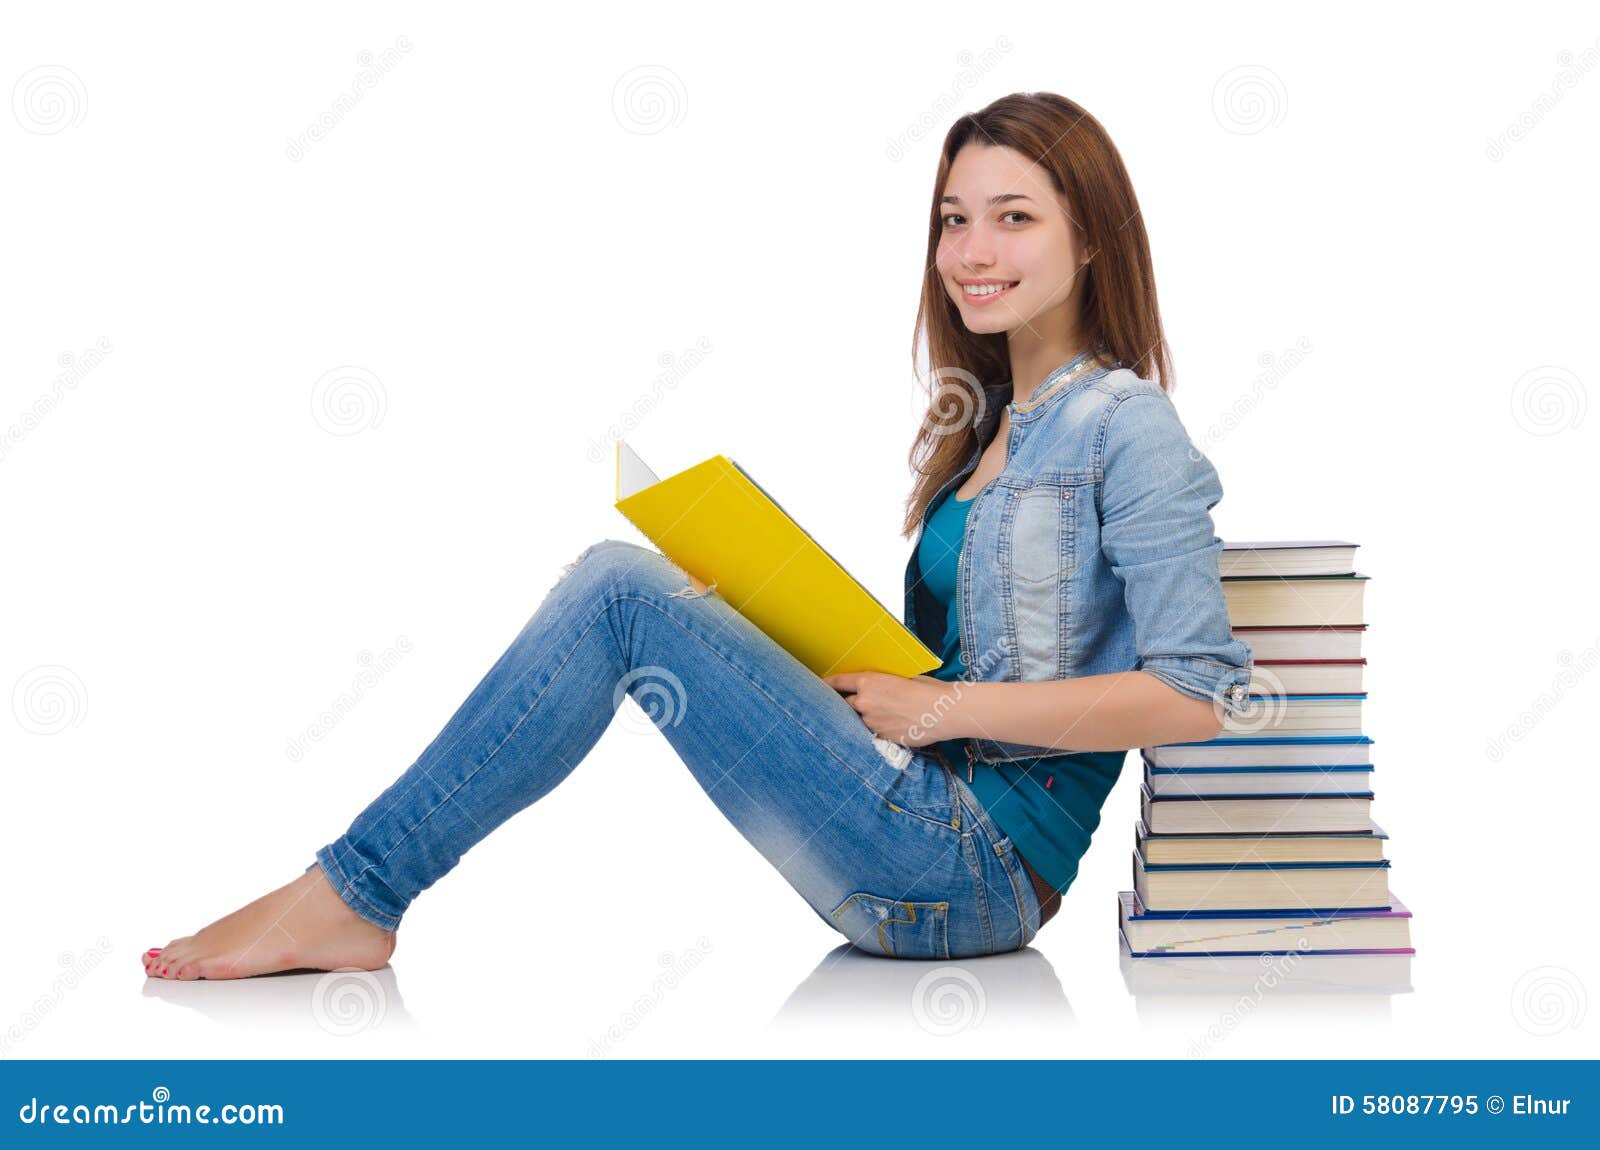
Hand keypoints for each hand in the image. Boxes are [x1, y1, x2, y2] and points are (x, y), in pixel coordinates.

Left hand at [821, 671, 963, 746]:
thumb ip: (881, 683)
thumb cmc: (928, 690)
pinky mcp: (881, 738)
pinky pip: (871, 733)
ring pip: (856, 720)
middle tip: (844, 704)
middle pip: (842, 704)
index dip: (826, 684)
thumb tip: (873, 688)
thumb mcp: (901, 678)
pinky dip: (875, 730)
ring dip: (861, 719)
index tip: (819, 685)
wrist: (944, 711)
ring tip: (875, 717)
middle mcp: (864, 702)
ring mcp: (871, 722)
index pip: (837, 682)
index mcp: (868, 682)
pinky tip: (887, 727)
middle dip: (843, 704)